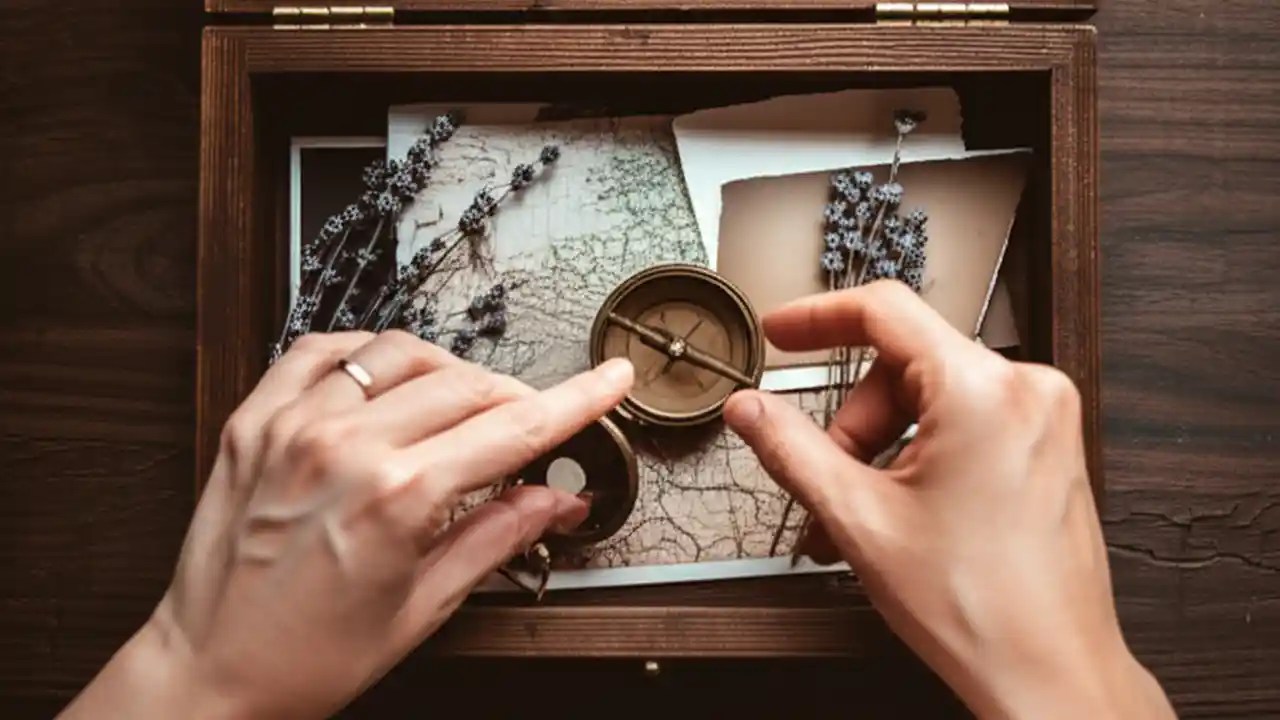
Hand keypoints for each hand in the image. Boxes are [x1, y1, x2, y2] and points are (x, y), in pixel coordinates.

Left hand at [58, 330, 634, 719]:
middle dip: (515, 399)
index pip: (513, 428)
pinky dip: (367, 353)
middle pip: (466, 386)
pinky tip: (386, 376)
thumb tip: (558, 500)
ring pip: (402, 354)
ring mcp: (293, 425)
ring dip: (448, 372)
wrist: (209, 672)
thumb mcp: (424, 606)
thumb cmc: (310, 658)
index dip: (575, 399)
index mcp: (397, 497)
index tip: (610, 379)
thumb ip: (498, 536)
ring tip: (459, 407)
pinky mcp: (254, 419)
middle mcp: (345, 446)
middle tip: (531, 425)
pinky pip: (322, 350)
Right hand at [724, 281, 1174, 719]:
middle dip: (854, 421)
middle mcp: (1026, 391)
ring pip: (933, 399)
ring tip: (863, 513)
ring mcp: (1044, 420)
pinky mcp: (1048, 447)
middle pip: (904, 367)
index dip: (818, 317)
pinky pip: (967, 423)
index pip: (884, 310)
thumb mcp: (859, 518)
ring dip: (883, 447)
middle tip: (828, 479)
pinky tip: (902, 510)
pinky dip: (921, 455)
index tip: (783, 332)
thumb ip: (792, 450)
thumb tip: (751, 410)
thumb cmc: (981, 608)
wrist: (1051, 672)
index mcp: (981, 391)